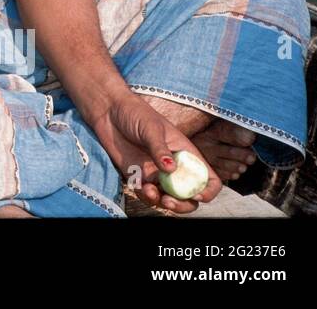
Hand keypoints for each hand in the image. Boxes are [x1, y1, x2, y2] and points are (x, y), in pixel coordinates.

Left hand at [88, 93, 221, 213]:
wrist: (109, 111)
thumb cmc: (135, 113)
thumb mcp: (151, 128)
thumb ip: (159, 148)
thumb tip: (171, 169)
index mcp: (186, 154)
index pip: (207, 178)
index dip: (207, 191)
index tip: (196, 195)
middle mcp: (174, 167)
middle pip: (189, 195)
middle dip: (183, 204)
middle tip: (169, 202)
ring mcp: (156, 174)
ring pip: (168, 199)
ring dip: (163, 203)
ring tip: (151, 193)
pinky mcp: (138, 176)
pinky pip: (146, 195)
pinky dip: (146, 197)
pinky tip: (140, 187)